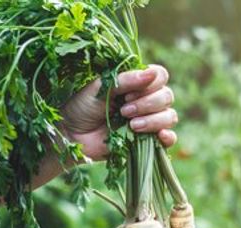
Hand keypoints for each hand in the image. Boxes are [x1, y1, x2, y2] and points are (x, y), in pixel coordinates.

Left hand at [60, 64, 177, 159]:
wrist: (71, 135)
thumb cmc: (81, 107)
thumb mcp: (100, 88)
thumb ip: (125, 80)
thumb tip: (152, 73)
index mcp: (136, 83)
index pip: (160, 76)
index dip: (151, 84)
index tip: (128, 94)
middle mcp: (145, 100)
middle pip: (167, 96)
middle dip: (148, 104)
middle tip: (124, 111)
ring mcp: (148, 121)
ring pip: (169, 116)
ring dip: (153, 120)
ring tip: (131, 125)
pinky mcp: (148, 141)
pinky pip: (170, 138)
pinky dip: (169, 137)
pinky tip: (159, 136)